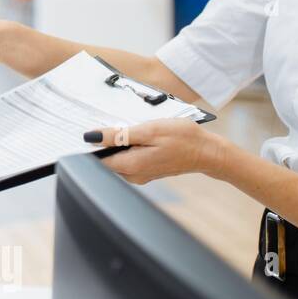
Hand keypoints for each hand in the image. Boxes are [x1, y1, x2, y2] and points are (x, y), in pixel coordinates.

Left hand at [87, 118, 226, 184]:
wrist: (208, 151)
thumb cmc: (183, 139)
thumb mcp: (149, 131)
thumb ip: (118, 135)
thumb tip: (91, 137)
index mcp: (130, 166)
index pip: (97, 158)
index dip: (91, 144)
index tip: (88, 129)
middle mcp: (132, 175)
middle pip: (106, 159)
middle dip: (105, 142)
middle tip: (113, 123)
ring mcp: (140, 174)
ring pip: (118, 158)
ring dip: (118, 143)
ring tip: (130, 128)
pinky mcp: (146, 170)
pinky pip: (129, 158)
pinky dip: (129, 147)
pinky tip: (139, 136)